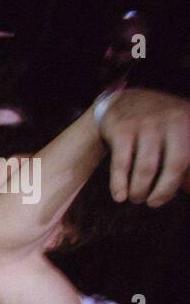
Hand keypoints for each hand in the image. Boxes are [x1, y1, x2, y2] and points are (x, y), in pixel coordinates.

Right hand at [98, 88, 189, 206]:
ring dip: (140, 190)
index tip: (164, 198)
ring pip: (146, 168)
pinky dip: (119, 184)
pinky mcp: (122, 129)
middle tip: (152, 203)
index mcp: (189, 122)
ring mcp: (146, 123)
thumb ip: (186, 157)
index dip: (177, 184)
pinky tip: (119, 196)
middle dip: (163, 191)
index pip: (188, 160)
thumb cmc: (158, 125)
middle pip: (174, 165)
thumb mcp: (180, 132)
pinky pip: (121, 164)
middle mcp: (172, 120)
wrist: (125, 101)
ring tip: (136, 198)